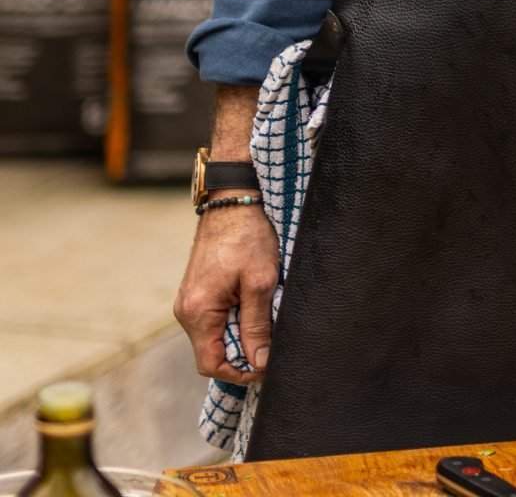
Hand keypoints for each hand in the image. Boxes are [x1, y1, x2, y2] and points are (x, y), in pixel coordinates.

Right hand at [174, 207, 279, 384]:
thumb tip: (259, 363)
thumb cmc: (247, 237)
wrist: (233, 200)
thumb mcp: (260, 282)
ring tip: (265, 318)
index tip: (266, 366)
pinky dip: (234, 320)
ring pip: (214, 335)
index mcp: (197, 312)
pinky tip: (254, 305)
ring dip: (240, 335)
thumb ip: (257, 325)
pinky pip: (214, 319)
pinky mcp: (197, 292)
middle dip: (242, 353)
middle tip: (271, 341)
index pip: (211, 364)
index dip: (240, 372)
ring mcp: (189, 301)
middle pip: (212, 352)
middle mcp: (185, 311)